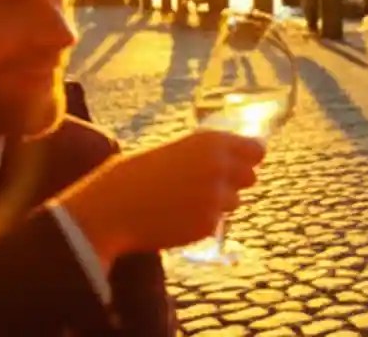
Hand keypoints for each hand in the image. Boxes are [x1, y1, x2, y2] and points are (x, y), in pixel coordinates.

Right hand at [59, 130, 266, 260]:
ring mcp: (216, 198)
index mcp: (210, 142)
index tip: (240, 163)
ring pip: (234, 201)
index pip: (256, 149)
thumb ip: (202, 153)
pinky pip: (215, 222)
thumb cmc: (131, 175)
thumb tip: (227, 158)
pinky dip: (201, 222)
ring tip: (183, 202)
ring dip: (217, 203)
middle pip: (250, 176)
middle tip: (210, 185)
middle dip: (235, 181)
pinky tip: (176, 218)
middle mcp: (219, 167)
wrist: (111, 210)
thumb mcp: (171, 150)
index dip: (248, 157)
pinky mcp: (208, 225)